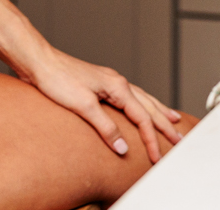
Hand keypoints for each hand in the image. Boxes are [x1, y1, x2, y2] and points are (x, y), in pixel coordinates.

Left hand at [22, 46, 184, 162]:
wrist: (39, 62)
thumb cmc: (57, 79)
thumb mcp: (82, 106)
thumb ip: (105, 127)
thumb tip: (122, 147)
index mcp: (117, 87)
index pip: (142, 118)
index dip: (151, 139)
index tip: (156, 156)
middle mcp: (118, 82)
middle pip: (149, 107)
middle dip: (165, 125)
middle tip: (179, 140)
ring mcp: (110, 82)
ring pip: (142, 99)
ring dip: (158, 111)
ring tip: (172, 120)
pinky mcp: (100, 85)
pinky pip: (130, 97)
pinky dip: (142, 105)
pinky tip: (140, 107)